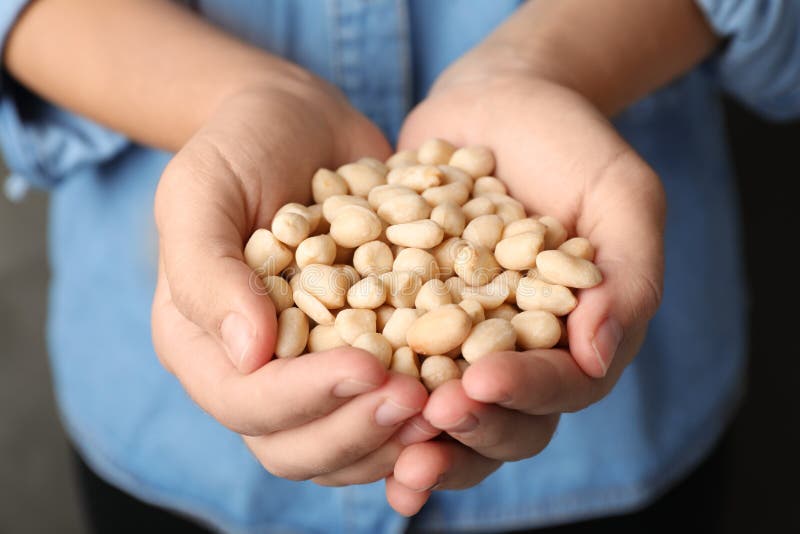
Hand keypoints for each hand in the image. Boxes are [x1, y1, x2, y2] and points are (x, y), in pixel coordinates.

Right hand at [152, 80, 434, 484]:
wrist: (299, 123)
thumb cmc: (241, 146)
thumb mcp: (202, 188)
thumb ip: (208, 270)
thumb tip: (249, 353)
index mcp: (203, 345)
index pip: (245, 402)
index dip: (305, 399)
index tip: (369, 367)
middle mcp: (256, 373)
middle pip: (295, 447)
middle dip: (357, 433)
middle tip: (420, 402)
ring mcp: (311, 369)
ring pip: (346, 445)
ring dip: (395, 439)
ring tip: (448, 408)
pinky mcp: (362, 353)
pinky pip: (387, 404)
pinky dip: (424, 411)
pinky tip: (465, 392)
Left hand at [384, 67, 664, 513]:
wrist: (498, 103)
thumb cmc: (571, 145)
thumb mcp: (619, 196)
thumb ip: (628, 275)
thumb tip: (597, 356)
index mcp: (574, 340)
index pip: (561, 388)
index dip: (524, 393)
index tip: (479, 382)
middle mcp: (513, 353)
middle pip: (501, 420)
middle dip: (467, 428)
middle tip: (426, 417)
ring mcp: (454, 341)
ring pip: (440, 411)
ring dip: (411, 434)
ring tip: (376, 438)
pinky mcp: (401, 315)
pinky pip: (384, 360)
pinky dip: (362, 386)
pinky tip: (330, 396)